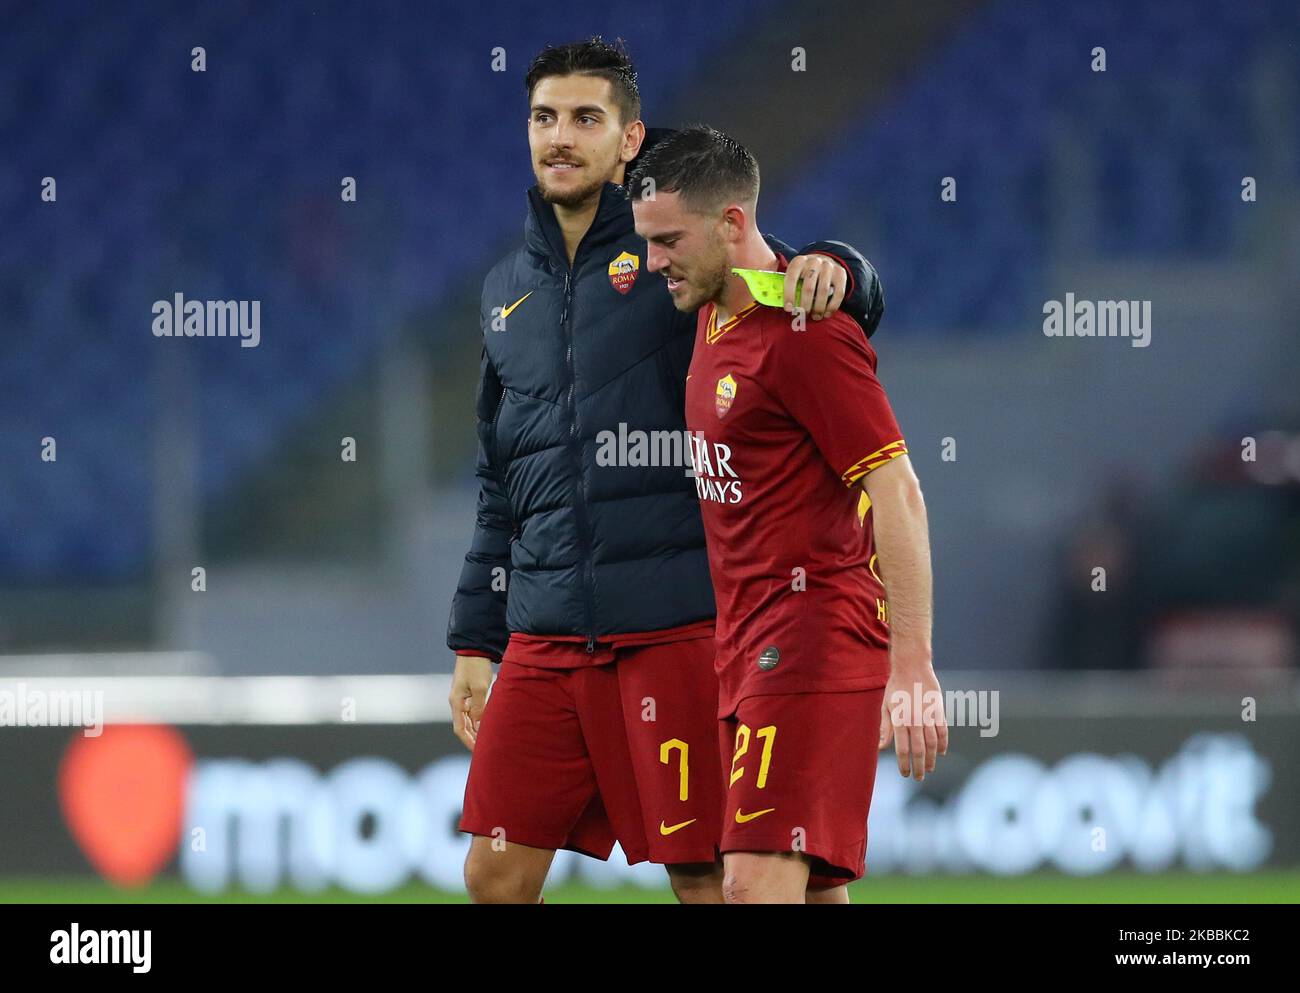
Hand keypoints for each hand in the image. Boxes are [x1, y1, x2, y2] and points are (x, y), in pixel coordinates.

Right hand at [449, 655, 493, 750]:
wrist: (475, 649)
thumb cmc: (476, 667)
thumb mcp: (479, 688)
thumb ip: (479, 707)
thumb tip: (479, 726)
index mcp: (456, 702)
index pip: (460, 729)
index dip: (468, 741)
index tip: (477, 751)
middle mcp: (457, 703)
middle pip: (463, 727)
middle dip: (472, 739)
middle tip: (485, 750)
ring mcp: (462, 698)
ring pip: (468, 720)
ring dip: (476, 731)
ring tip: (487, 741)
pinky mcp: (469, 694)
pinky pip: (472, 712)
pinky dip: (479, 721)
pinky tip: (487, 726)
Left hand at [784, 253, 847, 319]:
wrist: (825, 260)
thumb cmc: (805, 273)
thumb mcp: (795, 274)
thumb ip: (788, 286)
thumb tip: (779, 304)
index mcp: (798, 261)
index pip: (791, 278)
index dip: (789, 295)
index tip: (788, 309)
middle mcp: (814, 261)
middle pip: (808, 287)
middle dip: (805, 304)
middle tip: (803, 315)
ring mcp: (828, 266)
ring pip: (823, 290)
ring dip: (818, 307)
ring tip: (815, 316)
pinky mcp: (840, 273)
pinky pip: (838, 292)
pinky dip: (832, 306)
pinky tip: (827, 314)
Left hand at [878, 662, 947, 780]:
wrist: (912, 667)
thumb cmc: (896, 687)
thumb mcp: (886, 706)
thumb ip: (885, 728)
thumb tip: (881, 748)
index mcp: (900, 720)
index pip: (903, 749)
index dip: (905, 764)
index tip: (905, 774)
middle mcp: (915, 720)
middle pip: (919, 750)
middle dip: (919, 767)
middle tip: (918, 777)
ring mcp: (928, 715)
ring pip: (933, 744)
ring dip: (931, 759)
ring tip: (929, 769)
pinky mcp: (939, 710)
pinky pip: (943, 731)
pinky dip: (943, 744)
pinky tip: (941, 753)